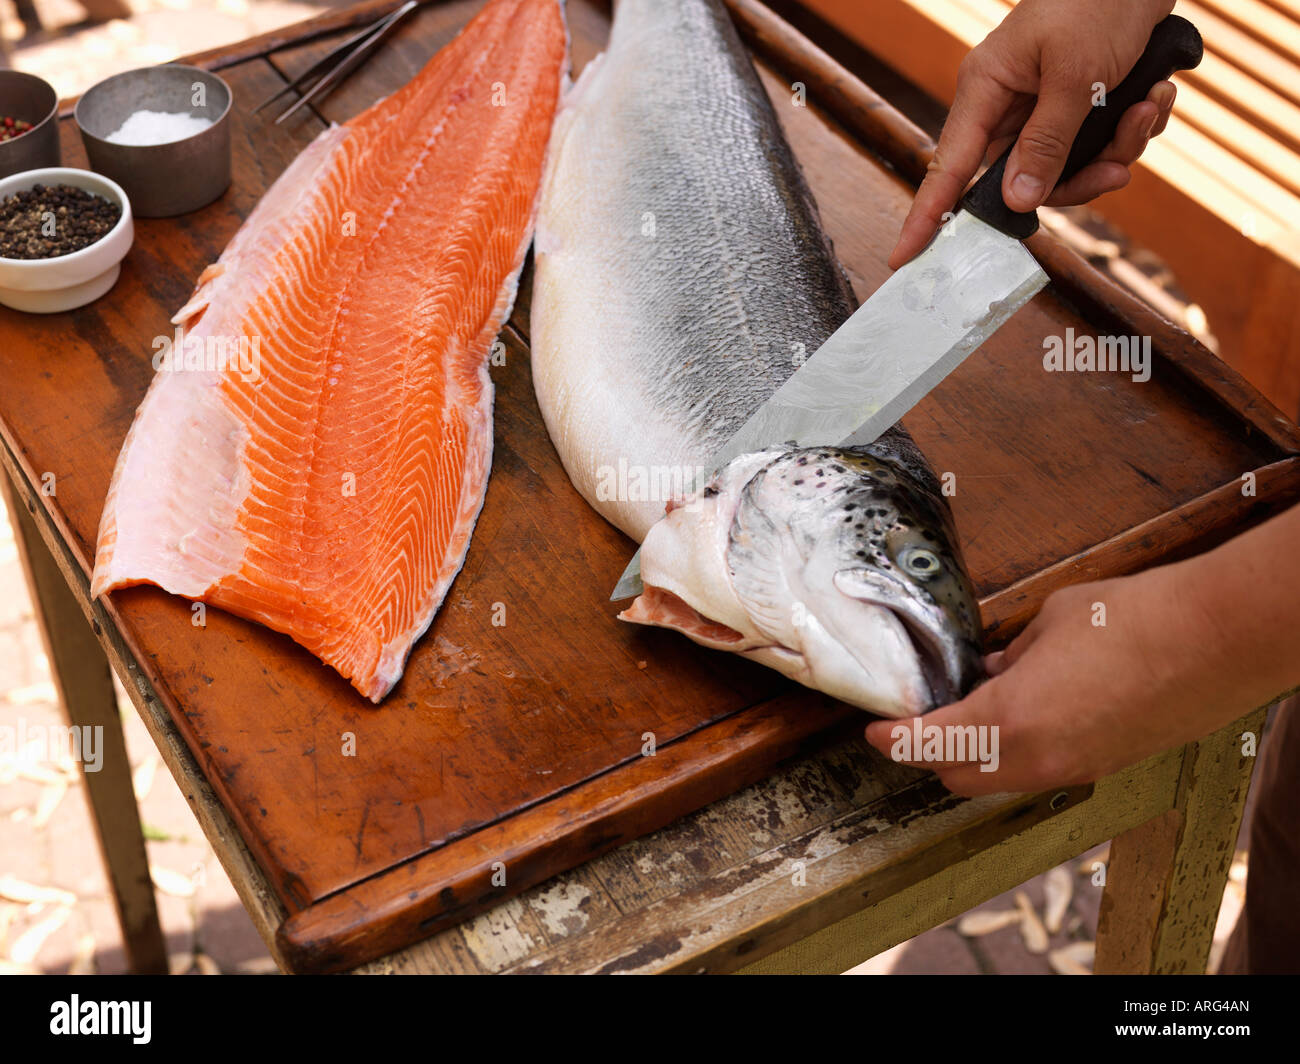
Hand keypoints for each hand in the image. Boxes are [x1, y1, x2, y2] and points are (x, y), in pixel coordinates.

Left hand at [864, 564, 1261, 795]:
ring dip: (973, 757)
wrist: (1214, 639)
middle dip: (928, 754)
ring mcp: (1074, 769)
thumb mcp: (1046, 625)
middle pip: (957, 777)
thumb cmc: (1129, 619)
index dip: (893, 740)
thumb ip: (1008, 656)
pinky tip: (1021, 713)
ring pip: (999, 781)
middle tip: (918, 720)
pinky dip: (1015, 754)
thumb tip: (990, 669)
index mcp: (1009, 720)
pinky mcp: (1104, 766)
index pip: (927, 745)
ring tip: (967, 713)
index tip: (875, 730)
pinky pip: (1040, 773)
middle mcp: (1037, 759)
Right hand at [890, 0, 1178, 267]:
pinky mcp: (1078, 105)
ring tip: (1148, 108)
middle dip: (1079, 177)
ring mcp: (1044, 106)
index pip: (948, 169)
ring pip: (1069, 167)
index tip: (903, 257)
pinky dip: (1133, 128)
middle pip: (1024, 180)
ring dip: (1117, 148)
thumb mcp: (1074, 74)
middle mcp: (1009, 104)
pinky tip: (1154, 94)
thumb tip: (1015, 201)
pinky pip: (1098, 145)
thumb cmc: (1098, 0)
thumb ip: (1046, 143)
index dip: (926, 217)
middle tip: (1116, 168)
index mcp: (986, 89)